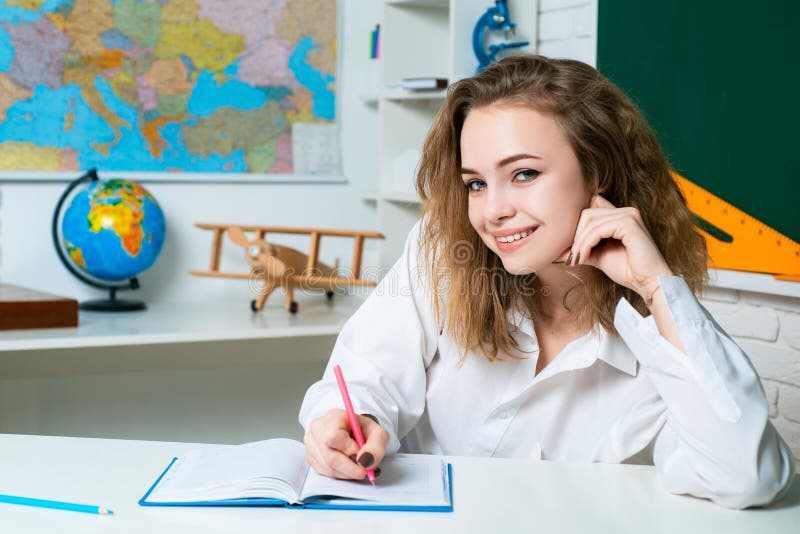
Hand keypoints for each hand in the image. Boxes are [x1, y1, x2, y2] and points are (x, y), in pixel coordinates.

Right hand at [303, 409, 388, 479]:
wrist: (355, 432)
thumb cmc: (364, 431)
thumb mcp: (378, 434)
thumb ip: (376, 447)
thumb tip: (365, 461)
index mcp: (334, 416)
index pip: (333, 437)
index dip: (349, 451)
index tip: (362, 455)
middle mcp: (318, 428)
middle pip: (329, 456)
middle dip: (350, 468)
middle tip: (363, 470)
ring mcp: (311, 442)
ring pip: (327, 466)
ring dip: (346, 473)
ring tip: (357, 467)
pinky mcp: (310, 456)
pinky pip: (323, 471)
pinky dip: (339, 474)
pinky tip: (347, 467)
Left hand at [557, 195, 672, 297]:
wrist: (647, 283)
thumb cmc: (627, 270)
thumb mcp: (598, 255)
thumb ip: (581, 249)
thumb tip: (556, 252)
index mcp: (620, 215)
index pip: (589, 211)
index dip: (577, 228)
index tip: (570, 251)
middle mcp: (626, 211)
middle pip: (587, 214)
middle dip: (575, 236)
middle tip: (571, 257)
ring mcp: (629, 215)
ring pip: (590, 221)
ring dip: (579, 242)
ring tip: (577, 259)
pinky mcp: (629, 224)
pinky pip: (598, 229)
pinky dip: (586, 244)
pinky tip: (584, 258)